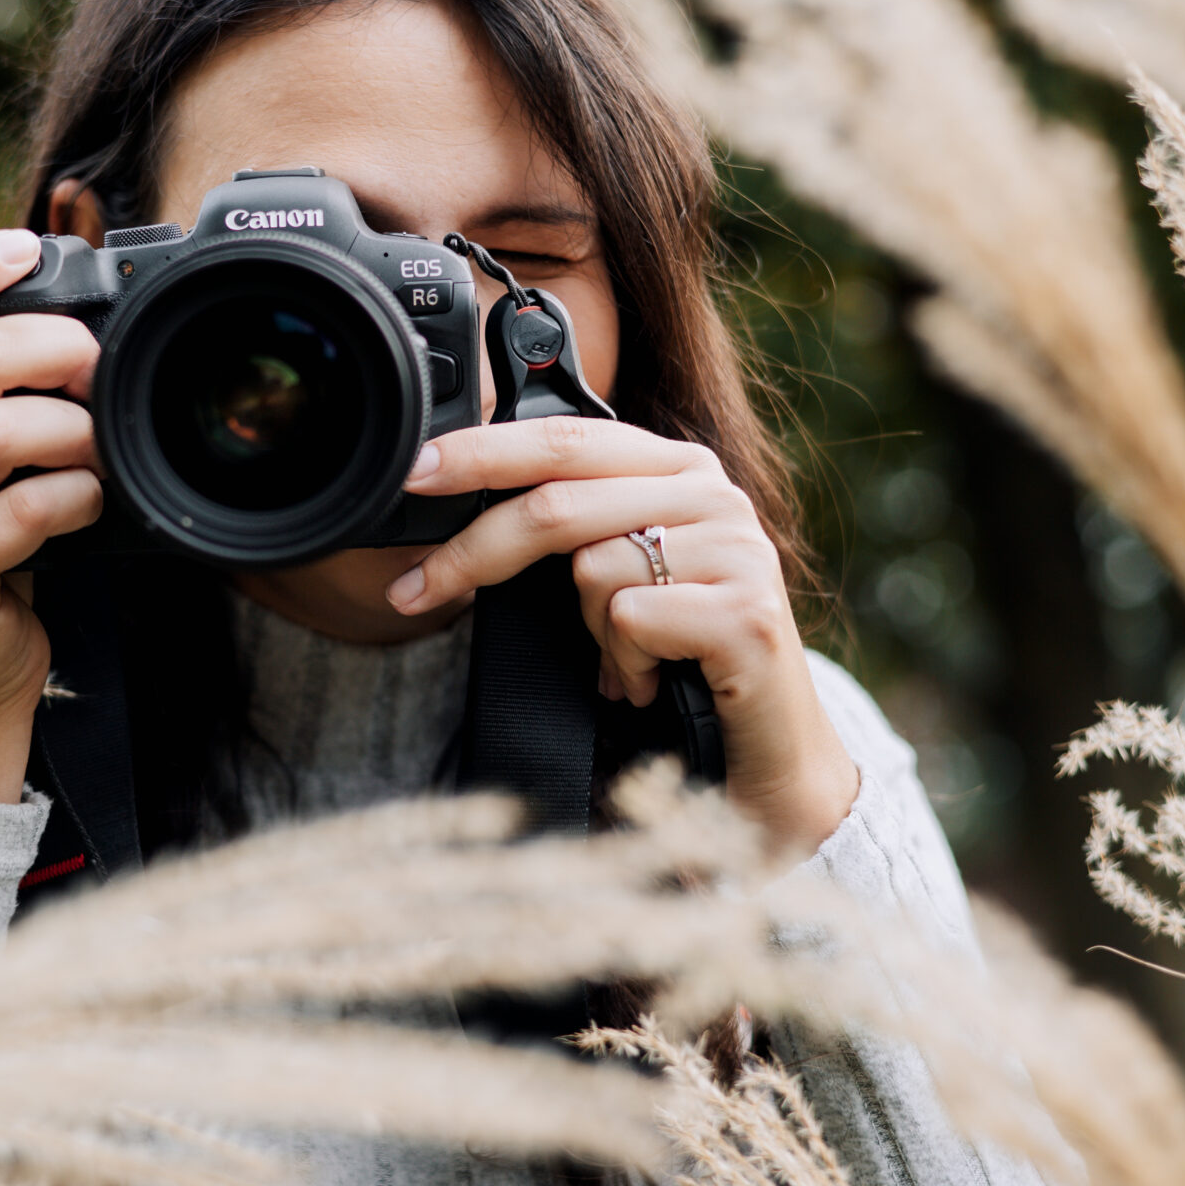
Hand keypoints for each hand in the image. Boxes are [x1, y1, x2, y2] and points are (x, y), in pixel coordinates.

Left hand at [387, 417, 858, 859]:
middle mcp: (715, 493)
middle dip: (472, 552)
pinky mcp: (745, 611)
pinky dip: (626, 665)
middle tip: (413, 591)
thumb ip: (572, 524)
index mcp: (678, 469)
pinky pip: (630, 620)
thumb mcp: (622, 575)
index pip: (565, 438)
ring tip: (627, 661)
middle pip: (558, 503)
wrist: (770, 747)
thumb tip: (460, 498)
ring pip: (590, 571)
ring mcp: (738, 549)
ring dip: (590, 635)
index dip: (482, 452)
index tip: (414, 472)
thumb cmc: (682, 657)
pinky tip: (655, 683)